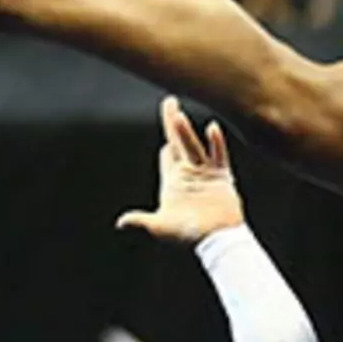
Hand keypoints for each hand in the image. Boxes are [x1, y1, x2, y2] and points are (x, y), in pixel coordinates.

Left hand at [116, 96, 245, 243]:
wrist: (217, 240)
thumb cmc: (188, 236)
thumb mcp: (161, 228)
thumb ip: (142, 221)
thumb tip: (121, 223)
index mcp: (173, 181)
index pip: (166, 155)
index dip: (163, 141)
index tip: (164, 122)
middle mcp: (189, 173)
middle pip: (178, 142)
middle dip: (172, 122)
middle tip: (169, 101)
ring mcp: (206, 173)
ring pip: (193, 146)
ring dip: (184, 132)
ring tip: (177, 115)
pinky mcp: (222, 177)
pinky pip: (218, 156)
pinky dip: (215, 142)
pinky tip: (211, 127)